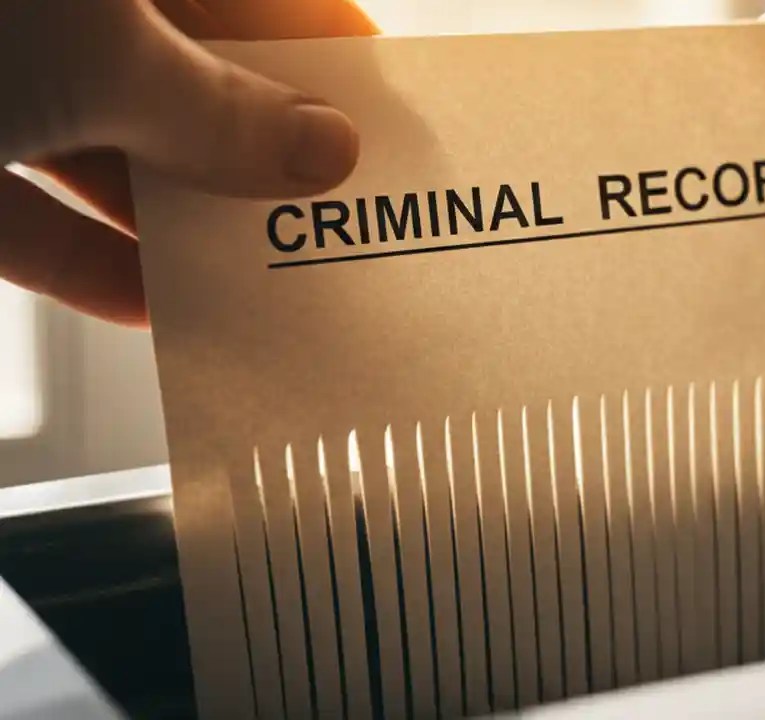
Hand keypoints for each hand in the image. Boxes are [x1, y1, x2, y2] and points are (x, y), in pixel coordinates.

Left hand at [0, 0, 375, 326]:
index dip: (328, 51)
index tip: (387, 123)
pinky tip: (147, 304)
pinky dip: (87, 263)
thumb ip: (213, 110)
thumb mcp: (95, 56)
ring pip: (112, 154)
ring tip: (260, 273)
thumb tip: (327, 150)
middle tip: (334, 213)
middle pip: (188, 79)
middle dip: (257, 153)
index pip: (258, 0)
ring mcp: (6, 79)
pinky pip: (32, 219)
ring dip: (180, 222)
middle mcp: (67, 17)